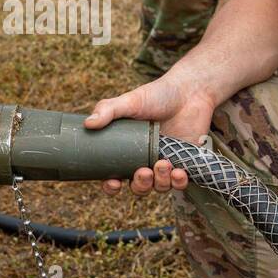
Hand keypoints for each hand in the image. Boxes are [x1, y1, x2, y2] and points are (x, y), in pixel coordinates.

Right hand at [84, 71, 215, 195]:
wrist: (189, 91)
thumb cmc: (157, 95)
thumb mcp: (129, 101)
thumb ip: (108, 110)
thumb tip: (88, 124)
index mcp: (127, 150)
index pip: (114, 175)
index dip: (111, 186)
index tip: (114, 183)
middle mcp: (145, 160)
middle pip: (138, 187)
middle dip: (140, 185)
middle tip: (143, 171)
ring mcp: (164, 163)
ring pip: (158, 187)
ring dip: (159, 182)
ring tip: (163, 163)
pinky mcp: (184, 163)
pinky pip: (180, 183)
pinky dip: (179, 182)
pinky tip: (178, 172)